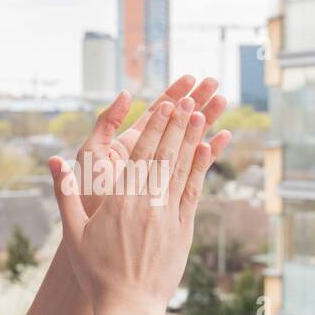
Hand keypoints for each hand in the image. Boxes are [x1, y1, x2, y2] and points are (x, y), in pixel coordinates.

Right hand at [47, 95, 230, 314]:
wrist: (128, 307)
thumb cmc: (96, 273)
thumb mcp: (73, 233)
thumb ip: (66, 194)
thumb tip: (53, 162)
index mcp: (121, 202)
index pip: (141, 156)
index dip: (154, 127)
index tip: (164, 104)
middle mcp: (148, 204)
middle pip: (165, 155)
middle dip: (176, 124)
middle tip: (186, 98)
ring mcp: (168, 216)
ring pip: (182, 170)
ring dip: (192, 140)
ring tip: (200, 114)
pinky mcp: (183, 230)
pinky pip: (193, 192)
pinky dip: (200, 169)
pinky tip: (207, 150)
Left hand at [73, 74, 229, 217]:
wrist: (98, 236)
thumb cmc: (90, 198)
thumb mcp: (93, 154)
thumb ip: (106, 124)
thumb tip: (126, 94)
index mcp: (130, 144)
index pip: (155, 114)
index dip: (173, 94)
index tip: (191, 78)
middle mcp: (147, 156)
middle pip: (175, 123)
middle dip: (195, 102)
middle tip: (214, 81)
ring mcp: (161, 173)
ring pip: (188, 141)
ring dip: (207, 120)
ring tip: (224, 100)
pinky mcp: (172, 191)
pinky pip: (194, 168)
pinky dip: (209, 153)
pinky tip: (224, 137)